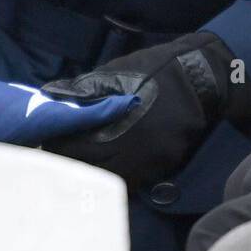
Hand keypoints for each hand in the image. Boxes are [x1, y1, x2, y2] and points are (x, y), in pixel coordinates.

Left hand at [42, 33, 250, 189]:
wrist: (202, 78)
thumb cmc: (155, 69)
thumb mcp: (117, 72)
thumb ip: (83, 88)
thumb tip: (51, 95)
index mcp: (115, 121)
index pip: (73, 147)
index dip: (57, 146)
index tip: (48, 141)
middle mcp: (131, 147)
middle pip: (88, 169)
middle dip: (71, 163)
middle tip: (60, 155)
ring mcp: (149, 161)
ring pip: (110, 181)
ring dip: (93, 173)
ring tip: (82, 162)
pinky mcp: (163, 166)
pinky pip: (132, 181)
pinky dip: (116, 176)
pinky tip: (109, 164)